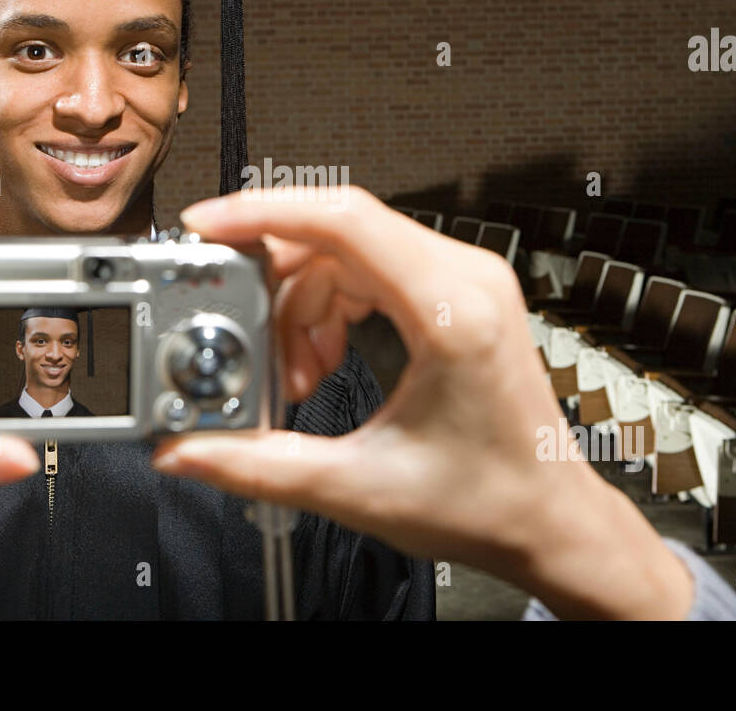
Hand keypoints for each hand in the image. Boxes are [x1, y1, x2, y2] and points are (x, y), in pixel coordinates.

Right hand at [152, 186, 693, 618]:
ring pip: (346, 253)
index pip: (344, 221)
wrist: (548, 521)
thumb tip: (187, 447)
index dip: (264, 214)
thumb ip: (259, 467)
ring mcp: (464, 280)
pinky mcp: (456, 294)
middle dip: (275, 285)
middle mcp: (466, 279)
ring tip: (296, 375)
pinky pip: (368, 271)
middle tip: (247, 345)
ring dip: (302, 305)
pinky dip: (329, 308)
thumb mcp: (358, 487)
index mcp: (453, 312)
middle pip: (336, 235)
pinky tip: (320, 362)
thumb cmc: (490, 501)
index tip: (209, 227)